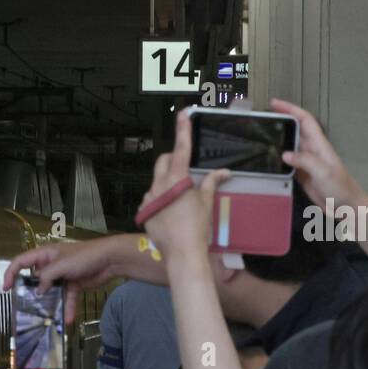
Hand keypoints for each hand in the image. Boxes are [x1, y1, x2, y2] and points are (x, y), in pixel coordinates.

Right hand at [3, 236, 124, 324]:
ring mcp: (62, 275)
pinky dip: (68, 308)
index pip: (21, 262)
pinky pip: (67, 298)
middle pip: (35, 280)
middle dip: (31, 294)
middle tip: (25, 308)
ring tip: (46, 318)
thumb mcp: (61, 265)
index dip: (10, 273)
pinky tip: (69, 319)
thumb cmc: (84, 256)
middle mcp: (51, 265)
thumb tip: (37, 292)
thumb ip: (46, 278)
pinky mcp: (73, 284)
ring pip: (51, 292)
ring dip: (50, 305)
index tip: (5, 288)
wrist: (110, 259)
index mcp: (44, 254)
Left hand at [139, 110, 228, 263]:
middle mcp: (158, 186)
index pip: (180, 150)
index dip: (183, 131)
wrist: (182, 253)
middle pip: (163, 162)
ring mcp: (148, 199)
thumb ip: (211, 183)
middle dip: (173, 160)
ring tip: (180, 198)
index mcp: (176, 180)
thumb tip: (224, 172)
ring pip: (156, 181)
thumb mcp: (207, 203)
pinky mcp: (143, 212)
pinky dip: (160, 198)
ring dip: (167, 182)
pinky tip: (171, 211)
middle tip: (185, 168)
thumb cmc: (198, 228)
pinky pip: (151, 198)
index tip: (183, 115)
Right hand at [271, 98, 367, 209]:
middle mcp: (311, 150)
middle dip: (280, 121)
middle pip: (294, 130)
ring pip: (289, 145)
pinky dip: (276, 158)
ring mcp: (306, 162)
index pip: (304, 120)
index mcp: (318, 144)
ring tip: (259, 137)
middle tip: (262, 119)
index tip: (274, 103)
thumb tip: (284, 154)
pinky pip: (287, 162)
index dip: (290, 109)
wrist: (345, 206)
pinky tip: (266, 159)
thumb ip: (305, 161)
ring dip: (276, 139)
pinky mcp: (301, 174)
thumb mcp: (323, 172)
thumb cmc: (339, 187)